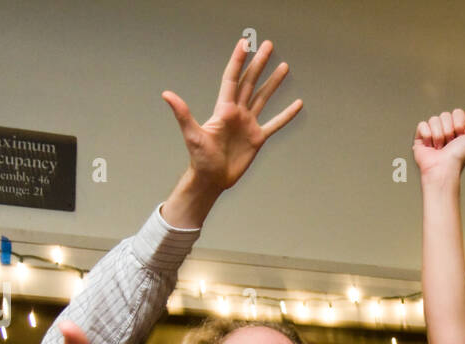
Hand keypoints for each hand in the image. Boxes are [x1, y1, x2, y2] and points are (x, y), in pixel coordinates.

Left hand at [162, 38, 301, 197]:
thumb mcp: (192, 135)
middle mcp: (237, 113)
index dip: (238, 61)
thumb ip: (183, 113)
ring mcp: (248, 124)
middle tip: (268, 45)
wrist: (212, 179)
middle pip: (250, 82)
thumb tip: (167, 94)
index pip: (232, 79)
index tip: (245, 43)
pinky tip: (297, 105)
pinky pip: (274, 123)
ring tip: (284, 67)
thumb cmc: (200, 159)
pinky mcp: (257, 138)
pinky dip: (285, 115)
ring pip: (263, 98)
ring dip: (273, 83)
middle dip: (259, 63)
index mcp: (224, 109)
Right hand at [413, 107, 464, 180]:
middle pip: (445, 114)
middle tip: (449, 144)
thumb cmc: (459, 157)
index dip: (459, 124)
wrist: (444, 168)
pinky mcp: (420, 137)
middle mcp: (445, 129)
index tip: (460, 137)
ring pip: (434, 119)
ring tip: (440, 147)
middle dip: (448, 130)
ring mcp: (433, 132)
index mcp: (458, 129)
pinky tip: (430, 146)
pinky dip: (427, 136)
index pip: (457, 112)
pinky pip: (422, 125)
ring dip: (438, 135)